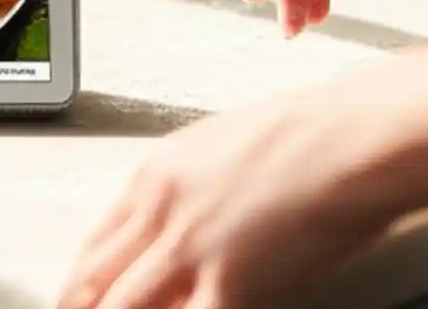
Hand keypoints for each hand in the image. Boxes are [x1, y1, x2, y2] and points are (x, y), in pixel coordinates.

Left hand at [57, 96, 400, 307]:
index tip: (78, 299)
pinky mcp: (230, 286)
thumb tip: (175, 230)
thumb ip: (184, 194)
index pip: (94, 244)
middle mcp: (159, 214)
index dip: (80, 283)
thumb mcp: (216, 148)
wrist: (348, 140)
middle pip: (95, 282)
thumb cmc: (304, 135)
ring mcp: (189, 252)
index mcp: (153, 177)